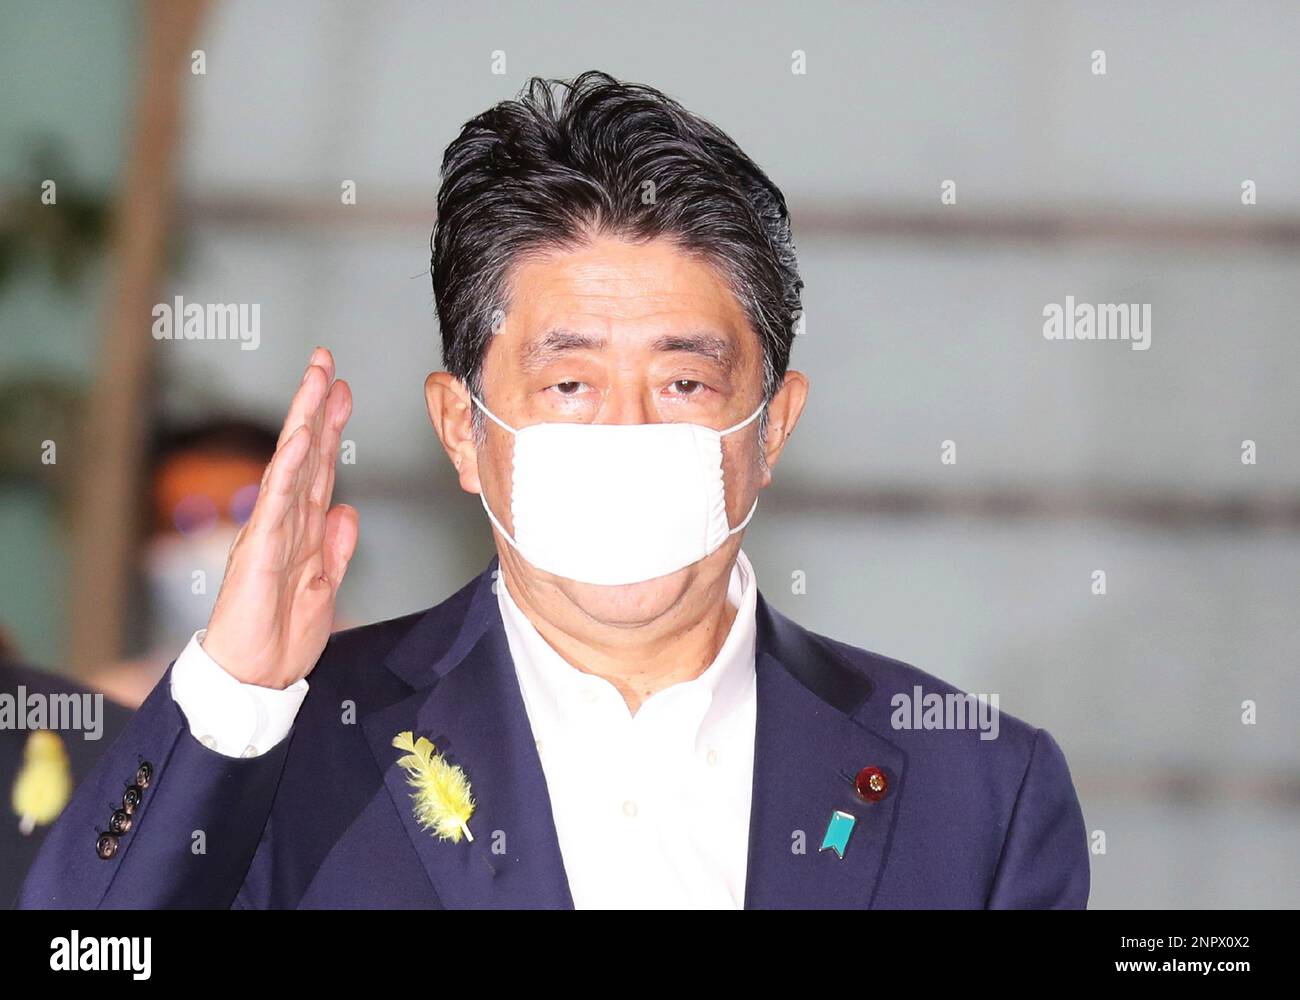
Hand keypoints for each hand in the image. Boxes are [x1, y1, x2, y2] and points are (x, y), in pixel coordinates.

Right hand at [201, 347, 357, 688]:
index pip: (320, 467)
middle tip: (325, 360)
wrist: (255, 677)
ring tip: (316, 380)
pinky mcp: (261, 549)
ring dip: (304, 420)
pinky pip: (278, 501)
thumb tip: (348, 511)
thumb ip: (336, 548)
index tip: (345, 390)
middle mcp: (285, 520)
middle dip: (315, 405)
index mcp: (303, 528)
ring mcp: (271, 530)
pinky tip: (300, 437)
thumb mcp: (325, 586)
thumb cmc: (282, 636)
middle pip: (305, 453)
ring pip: (291, 464)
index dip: (333, 428)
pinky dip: (289, 468)